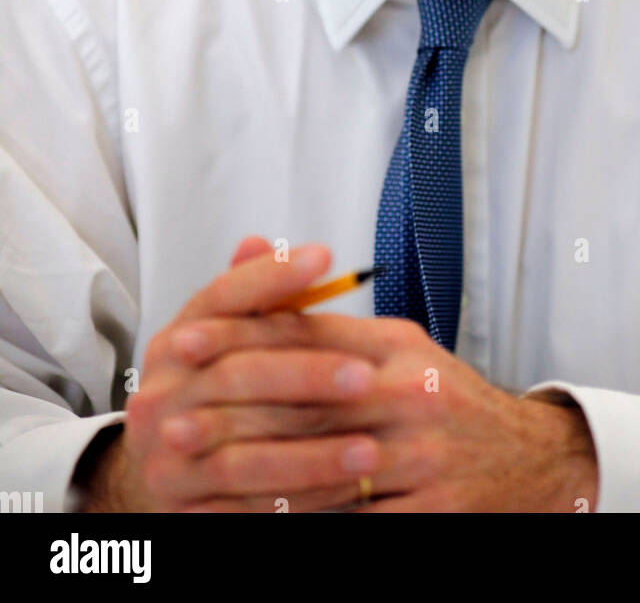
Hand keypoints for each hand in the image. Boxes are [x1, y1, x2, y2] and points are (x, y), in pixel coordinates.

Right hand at [83, 238, 382, 511]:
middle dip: (307, 374)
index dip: (272, 275)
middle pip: (237, 374)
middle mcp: (161, 393)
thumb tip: (258, 240)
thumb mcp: (220, 339)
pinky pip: (246, 507)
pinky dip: (299, 500)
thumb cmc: (206, 392)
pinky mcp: (181, 507)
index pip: (222, 297)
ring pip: (243, 451)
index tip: (326, 258)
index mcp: (175, 342)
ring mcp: (164, 453)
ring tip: (371, 449)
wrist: (159, 472)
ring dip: (312, 453)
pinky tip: (345, 494)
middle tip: (368, 375)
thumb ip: (248, 297)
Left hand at [160, 242, 597, 512]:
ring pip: (321, 461)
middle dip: (232, 406)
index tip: (187, 341)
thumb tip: (267, 303)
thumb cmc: (449, 403)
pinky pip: (354, 517)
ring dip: (252, 469)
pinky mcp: (432, 510)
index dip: (241, 336)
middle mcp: (414, 394)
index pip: (310, 333)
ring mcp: (423, 455)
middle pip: (307, 397)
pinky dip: (303, 518)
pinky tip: (258, 518)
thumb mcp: (401, 350)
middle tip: (171, 415)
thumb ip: (336, 329)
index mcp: (400, 347)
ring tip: (197, 469)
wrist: (528, 461)